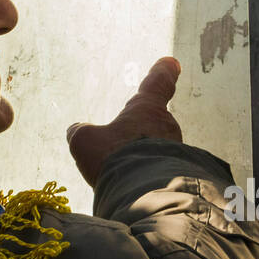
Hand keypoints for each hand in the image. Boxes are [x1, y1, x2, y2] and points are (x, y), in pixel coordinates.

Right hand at [66, 57, 183, 187]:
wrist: (144, 196)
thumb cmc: (114, 158)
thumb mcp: (85, 141)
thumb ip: (81, 132)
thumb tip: (76, 130)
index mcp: (147, 109)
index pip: (157, 84)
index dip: (161, 73)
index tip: (171, 62)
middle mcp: (168, 127)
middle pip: (156, 124)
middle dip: (143, 132)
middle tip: (126, 146)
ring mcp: (178, 153)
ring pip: (159, 151)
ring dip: (145, 158)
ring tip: (124, 175)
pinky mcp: (181, 178)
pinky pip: (162, 173)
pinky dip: (149, 177)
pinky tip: (134, 191)